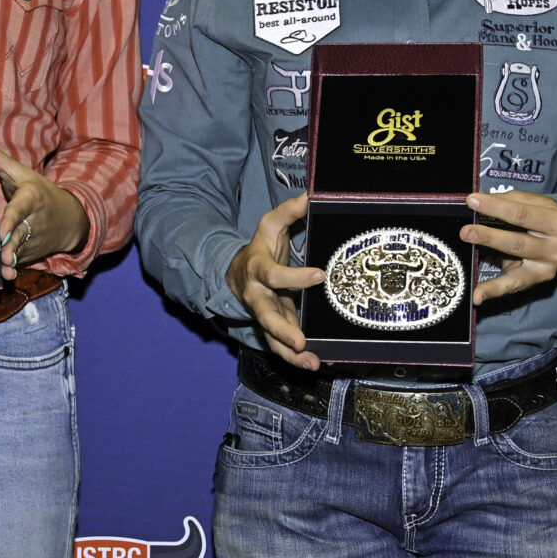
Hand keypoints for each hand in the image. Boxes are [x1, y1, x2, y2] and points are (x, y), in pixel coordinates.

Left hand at [0, 147, 86, 280]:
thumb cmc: (42, 193)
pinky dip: (11, 269)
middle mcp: (34, 221)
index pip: (18, 210)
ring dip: (10, 263)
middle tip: (2, 258)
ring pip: (19, 253)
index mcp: (31, 199)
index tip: (1, 232)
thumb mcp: (25, 175)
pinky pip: (20, 261)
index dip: (9, 221)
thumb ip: (1, 161)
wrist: (72, 219)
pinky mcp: (33, 254)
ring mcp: (34, 241)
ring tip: (3, 273)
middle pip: (18, 236)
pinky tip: (4, 276)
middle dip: (10, 248)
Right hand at [226, 193, 323, 370]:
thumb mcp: (269, 225)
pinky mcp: (275, 328)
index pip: (273, 276)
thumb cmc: (260, 248)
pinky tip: (319, 362)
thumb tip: (310, 194)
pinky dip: (297, 358)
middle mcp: (258, 297)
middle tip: (301, 342)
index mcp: (258, 270)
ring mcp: (265, 315)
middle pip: (266, 317)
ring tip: (313, 363)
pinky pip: (283, 346)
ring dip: (290, 354)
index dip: (295, 277)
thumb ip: (289, 211)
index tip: (319, 275)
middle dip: (282, 331)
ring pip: (272, 339)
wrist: (237, 273)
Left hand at [462, 189, 556, 305]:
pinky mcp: (534, 281)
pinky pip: (511, 285)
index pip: (521, 214)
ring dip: (489, 253)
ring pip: (514, 259)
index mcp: (556, 223)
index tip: (472, 201)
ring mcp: (545, 267)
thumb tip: (480, 197)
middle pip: (517, 241)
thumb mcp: (536, 204)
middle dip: (489, 235)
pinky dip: (493, 291)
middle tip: (466, 231)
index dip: (496, 207)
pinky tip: (477, 296)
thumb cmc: (544, 217)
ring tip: (468, 248)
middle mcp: (554, 248)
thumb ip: (510, 200)